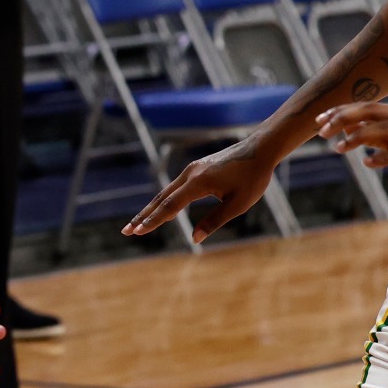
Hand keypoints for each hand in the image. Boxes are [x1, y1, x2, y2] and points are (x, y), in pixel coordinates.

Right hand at [123, 141, 279, 244]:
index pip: (170, 206)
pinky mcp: (196, 169)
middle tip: (126, 231)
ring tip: (138, 223)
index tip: (137, 232)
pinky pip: (175, 187)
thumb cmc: (253, 177)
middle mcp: (190, 174)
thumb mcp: (238, 204)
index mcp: (198, 183)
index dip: (153, 221)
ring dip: (151, 209)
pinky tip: (160, 208)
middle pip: (160, 199)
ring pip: (166, 192)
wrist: (260, 149)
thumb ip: (214, 220)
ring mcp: (192, 170)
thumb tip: (194, 238)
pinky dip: (163, 200)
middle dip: (143, 216)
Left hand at [315, 103, 387, 191]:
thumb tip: (350, 132)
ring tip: (339, 147)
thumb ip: (379, 139)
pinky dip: (385, 156)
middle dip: (345, 118)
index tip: (319, 121)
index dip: (343, 111)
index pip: (369, 108)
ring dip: (360, 136)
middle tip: (322, 130)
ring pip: (387, 129)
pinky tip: (367, 162)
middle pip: (374, 111)